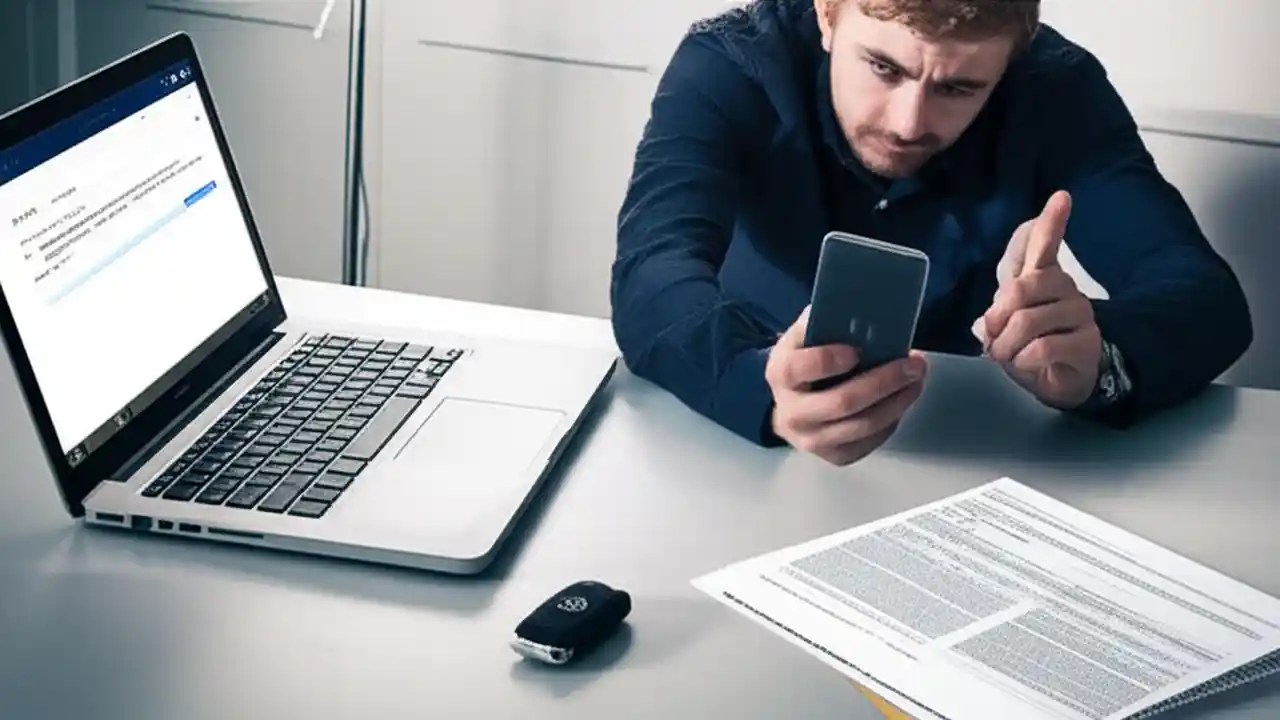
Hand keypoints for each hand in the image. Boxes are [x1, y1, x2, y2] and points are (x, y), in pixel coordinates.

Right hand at [766, 307, 928, 465]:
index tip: (856, 350)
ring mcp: (812, 440)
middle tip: (913, 364)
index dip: (828, 360)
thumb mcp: (802, 337)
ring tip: (916, 380)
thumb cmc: (803, 362)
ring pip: (863, 426)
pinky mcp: (834, 456)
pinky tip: (902, 399)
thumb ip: (822, 320)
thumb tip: (857, 303)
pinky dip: (892, 420)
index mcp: (781, 375)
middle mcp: (792, 413)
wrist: (789, 404)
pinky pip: (870, 441)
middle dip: (883, 382)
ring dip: (897, 402)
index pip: (799, 369)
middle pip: (842, 403)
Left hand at [973, 191, 1101, 408]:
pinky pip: (1042, 348)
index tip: (1061, 198)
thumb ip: (993, 319)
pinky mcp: (1086, 341)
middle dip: (997, 318)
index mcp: (1041, 277)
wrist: (1062, 379)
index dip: (1051, 223)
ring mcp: (1078, 313)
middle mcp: (1064, 287)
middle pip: (1021, 288)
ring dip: (1005, 346)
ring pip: (1027, 322)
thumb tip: (983, 324)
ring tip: (1006, 355)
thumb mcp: (1004, 328)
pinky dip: (1022, 361)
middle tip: (991, 339)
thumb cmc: (1030, 345)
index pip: (1045, 244)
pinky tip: (1026, 364)